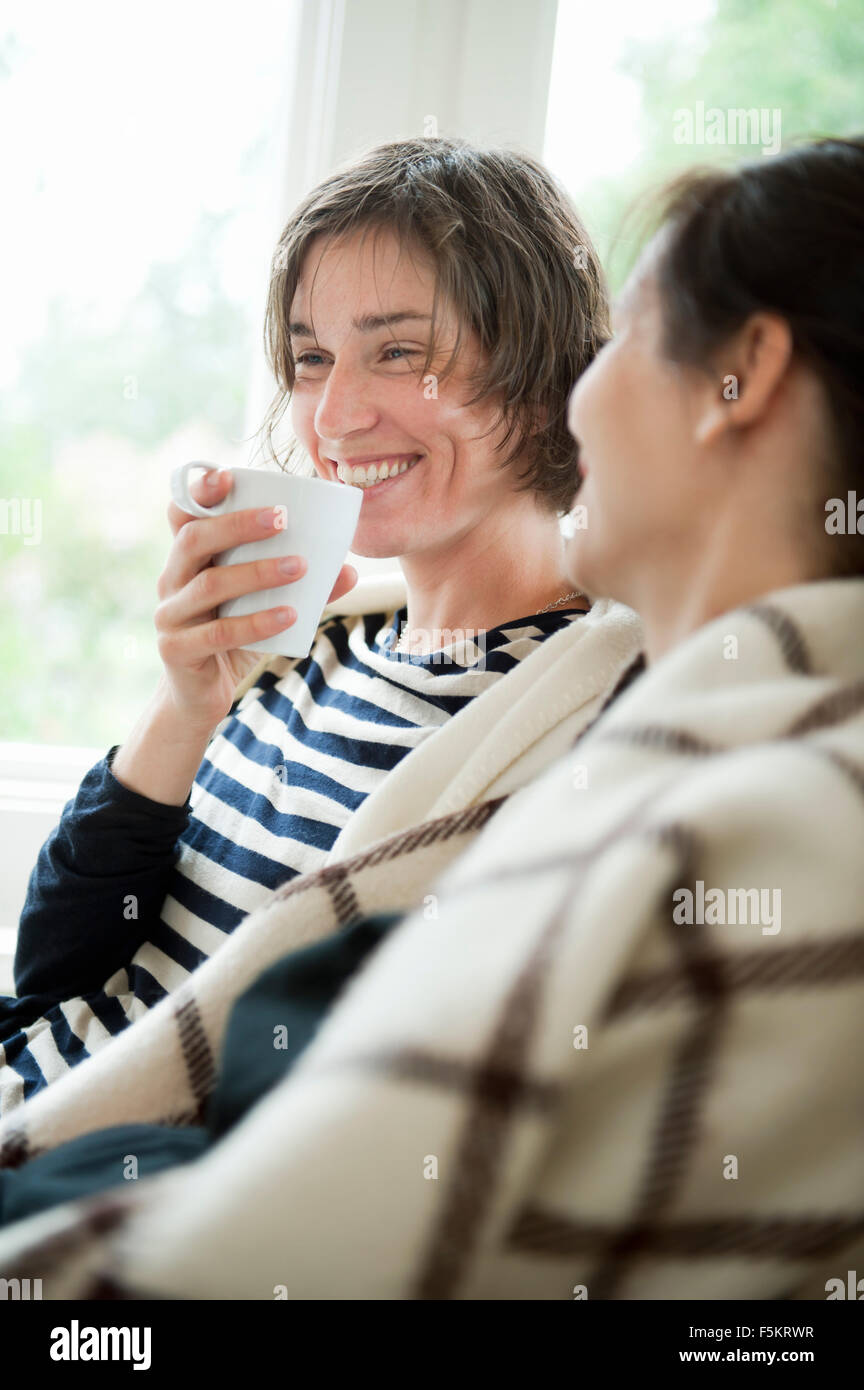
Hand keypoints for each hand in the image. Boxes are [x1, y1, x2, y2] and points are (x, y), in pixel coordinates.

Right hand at [154, 467, 357, 732]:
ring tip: (300, 567)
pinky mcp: (176, 650)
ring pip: (209, 585)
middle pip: (194, 540)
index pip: (182, 515)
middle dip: (237, 524)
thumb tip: (349, 570)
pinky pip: (218, 633)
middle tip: (282, 518)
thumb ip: (300, 587)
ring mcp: (169, 616)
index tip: (228, 474)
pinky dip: (256, 622)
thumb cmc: (233, 639)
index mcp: (187, 560)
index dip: (198, 492)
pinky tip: (289, 615)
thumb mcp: (264, 607)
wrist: (201, 697)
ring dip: (257, 572)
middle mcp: (170, 580)